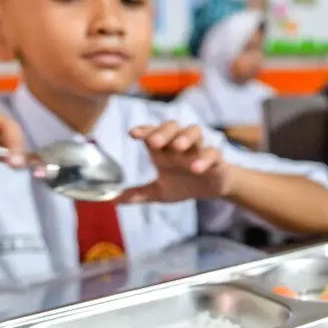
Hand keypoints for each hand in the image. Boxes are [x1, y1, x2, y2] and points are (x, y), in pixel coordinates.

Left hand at [115, 122, 231, 203]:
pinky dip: (205, 158)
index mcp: (165, 149)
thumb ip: (138, 194)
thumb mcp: (159, 191)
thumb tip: (112, 200)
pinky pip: (212, 153)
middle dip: (163, 132)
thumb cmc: (184, 184)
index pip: (153, 133)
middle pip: (172, 127)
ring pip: (194, 131)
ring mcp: (198, 150)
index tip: (133, 134)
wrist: (212, 188)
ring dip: (185, 137)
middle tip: (154, 142)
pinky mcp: (215, 159)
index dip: (144, 130)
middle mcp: (180, 145)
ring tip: (178, 147)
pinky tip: (196, 168)